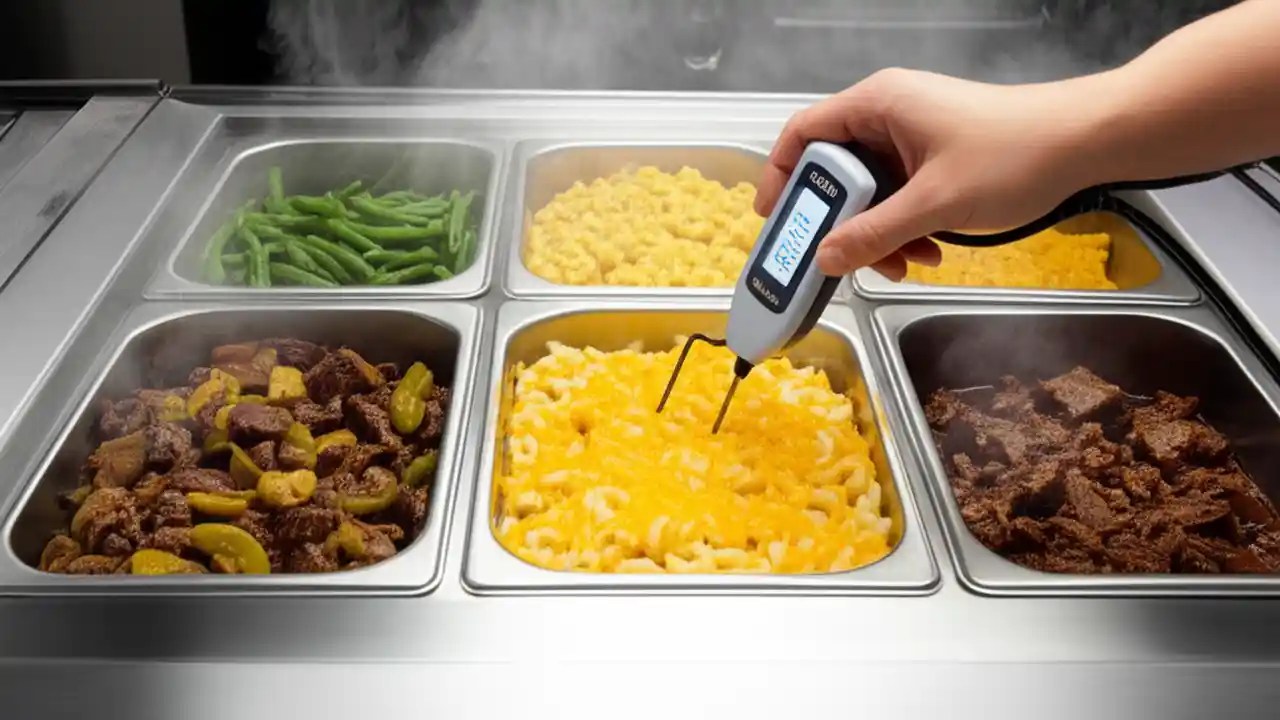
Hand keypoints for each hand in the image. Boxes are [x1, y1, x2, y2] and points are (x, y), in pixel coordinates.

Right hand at [756, 68, 1105, 279]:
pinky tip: (928, 251)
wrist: (1086, 143)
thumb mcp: (934, 204)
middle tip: (843, 258)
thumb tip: (826, 259)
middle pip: (836, 172)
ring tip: (902, 263)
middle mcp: (889, 115)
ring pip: (870, 191)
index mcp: (878, 105)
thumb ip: (874, 234)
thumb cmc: (1017, 153)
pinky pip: (900, 195)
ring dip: (878, 232)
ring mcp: (913, 136)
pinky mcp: (935, 157)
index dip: (780, 178)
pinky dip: (904, 226)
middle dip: (842, 222)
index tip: (775, 221)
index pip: (803, 135)